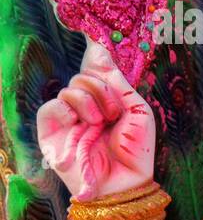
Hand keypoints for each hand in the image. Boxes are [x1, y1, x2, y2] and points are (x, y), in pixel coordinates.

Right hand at [35, 42, 154, 200]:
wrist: (125, 181)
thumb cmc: (135, 150)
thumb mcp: (136, 109)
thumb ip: (116, 80)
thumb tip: (97, 48)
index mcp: (107, 100)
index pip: (95, 70)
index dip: (95, 55)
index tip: (94, 37)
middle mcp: (85, 106)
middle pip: (85, 76)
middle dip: (104, 90)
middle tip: (114, 113)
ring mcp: (67, 117)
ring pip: (71, 87)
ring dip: (92, 101)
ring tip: (102, 123)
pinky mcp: (50, 130)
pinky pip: (53, 104)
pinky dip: (71, 108)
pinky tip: (84, 123)